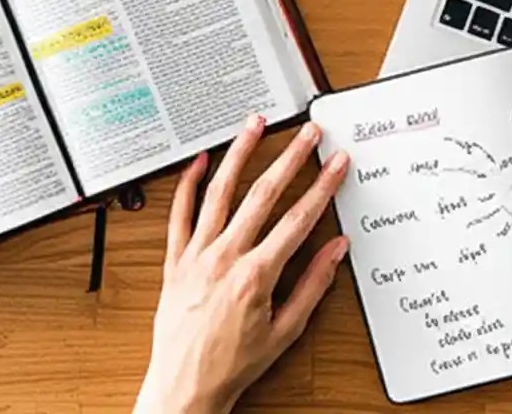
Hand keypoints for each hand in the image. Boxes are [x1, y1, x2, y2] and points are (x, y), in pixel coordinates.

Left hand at [134, 115, 349, 413]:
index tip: (337, 164)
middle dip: (291, 158)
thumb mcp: (285, 331)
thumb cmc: (232, 365)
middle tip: (308, 134)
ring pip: (220, 192)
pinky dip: (188, 184)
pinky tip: (199, 161)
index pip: (299, 219)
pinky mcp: (174, 261)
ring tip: (254, 125)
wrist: (184, 387)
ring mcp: (196, 256)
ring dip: (240, 154)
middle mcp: (225, 258)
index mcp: (256, 275)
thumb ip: (313, 285)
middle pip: (264, 195)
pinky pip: (179, 214)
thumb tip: (336, 249)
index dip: (323, 186)